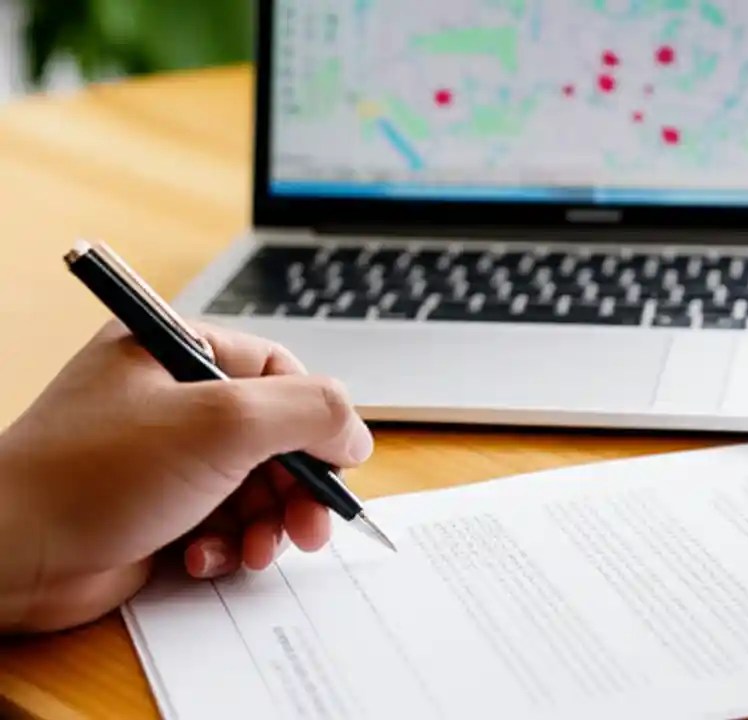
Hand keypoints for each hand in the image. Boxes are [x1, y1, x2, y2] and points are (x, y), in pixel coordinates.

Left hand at [0, 322, 373, 632]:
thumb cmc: (94, 473)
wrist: (10, 555)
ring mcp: (162, 457)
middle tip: (309, 525)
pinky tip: (203, 559)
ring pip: (254, 487)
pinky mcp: (155, 510)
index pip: (278, 372)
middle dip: (296, 487)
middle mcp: (170, 399)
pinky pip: (220, 523)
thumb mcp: (223, 423)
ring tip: (257, 550)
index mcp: (176, 351)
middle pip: (274, 437)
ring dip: (266, 524)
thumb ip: (309, 413)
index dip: (315, 420)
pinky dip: (225, 546)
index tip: (337, 463)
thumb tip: (354, 434)